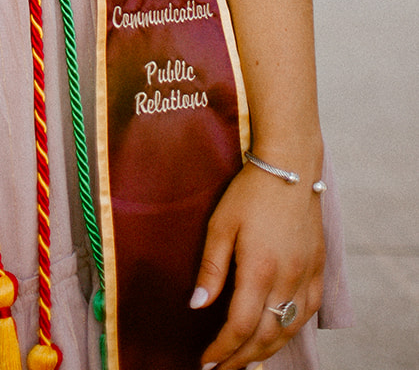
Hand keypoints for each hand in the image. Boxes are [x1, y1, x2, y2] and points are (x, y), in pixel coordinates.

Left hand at [190, 161, 324, 368]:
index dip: (222, 350)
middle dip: (241, 358)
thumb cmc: (250, 192)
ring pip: (288, 329)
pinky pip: (307, 313)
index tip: (206, 363)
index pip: (240, 326)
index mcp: (259, 269)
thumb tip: (197, 305)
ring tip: (244, 360)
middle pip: (265, 336)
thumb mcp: (221, 224)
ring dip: (266, 350)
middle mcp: (288, 279)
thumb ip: (211, 268)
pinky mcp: (319, 270)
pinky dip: (289, 331)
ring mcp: (307, 277)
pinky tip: (276, 334)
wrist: (291, 166)